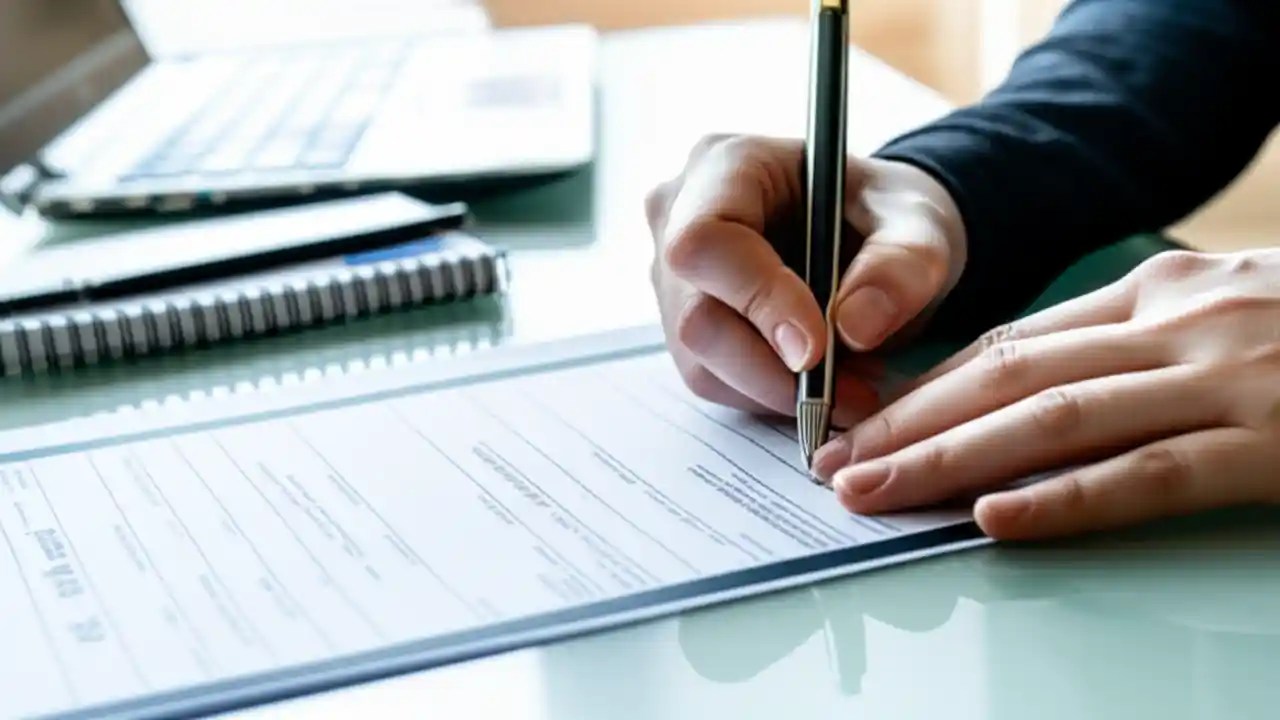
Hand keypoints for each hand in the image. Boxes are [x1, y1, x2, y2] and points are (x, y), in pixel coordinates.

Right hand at [646, 135, 966, 425]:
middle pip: (696, 316)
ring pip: (702, 361)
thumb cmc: (885, 213)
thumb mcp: (920, 223)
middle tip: (847, 391)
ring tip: (850, 385)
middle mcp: (678, 217)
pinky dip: (769, 396)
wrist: (869, 236)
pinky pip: (713, 380)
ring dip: (778, 390)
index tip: (818, 349)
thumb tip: (855, 327)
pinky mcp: (685, 326)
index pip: (706, 241)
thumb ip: (902, 265)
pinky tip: (819, 381)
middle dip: (774, 368)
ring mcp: (673, 277)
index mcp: (726, 164)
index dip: (756, 300)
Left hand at [812, 249, 1279, 539]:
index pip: (1011, 344)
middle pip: (1009, 378)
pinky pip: (1148, 477)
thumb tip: (1027, 390)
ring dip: (950, 459)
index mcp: (1161, 290)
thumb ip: (1132, 342)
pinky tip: (996, 519)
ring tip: (877, 492)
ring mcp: (1225, 382)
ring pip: (1054, 422)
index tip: (865, 422)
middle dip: (911, 423)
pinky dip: (1065, 501)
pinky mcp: (1271, 446)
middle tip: (837, 465)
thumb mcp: (1221, 315)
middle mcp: (1179, 324)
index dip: (927, 388)